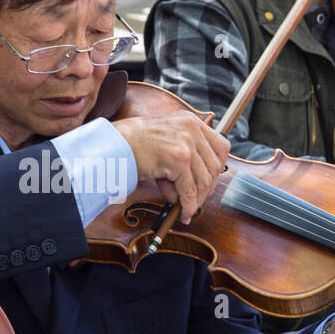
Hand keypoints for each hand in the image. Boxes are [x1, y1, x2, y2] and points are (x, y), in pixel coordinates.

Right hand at [113, 110, 229, 223]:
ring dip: (197, 199)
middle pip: (215, 165)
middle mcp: (191, 128)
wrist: (114, 145)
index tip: (210, 182)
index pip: (220, 146)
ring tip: (188, 208)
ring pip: (204, 179)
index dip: (218, 168)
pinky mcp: (179, 158)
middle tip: (198, 200)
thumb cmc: (132, 144)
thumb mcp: (163, 145)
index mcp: (190, 120)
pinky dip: (189, 204)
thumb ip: (181, 162)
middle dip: (207, 188)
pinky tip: (184, 212)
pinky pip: (189, 189)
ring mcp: (186, 142)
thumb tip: (189, 192)